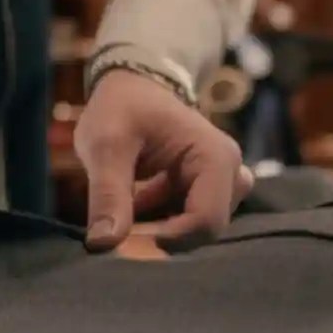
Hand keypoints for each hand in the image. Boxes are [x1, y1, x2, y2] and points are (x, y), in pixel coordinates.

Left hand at [74, 69, 253, 251]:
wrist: (131, 87)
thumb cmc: (120, 108)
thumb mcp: (105, 146)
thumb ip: (108, 194)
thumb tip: (102, 245)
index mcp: (216, 157)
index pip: (206, 221)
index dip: (165, 241)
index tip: (122, 242)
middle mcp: (230, 173)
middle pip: (203, 230)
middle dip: (158, 238)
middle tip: (113, 229)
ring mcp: (222, 184)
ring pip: (194, 230)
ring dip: (156, 231)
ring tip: (120, 214)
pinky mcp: (207, 192)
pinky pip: (186, 223)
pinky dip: (156, 224)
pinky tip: (129, 209)